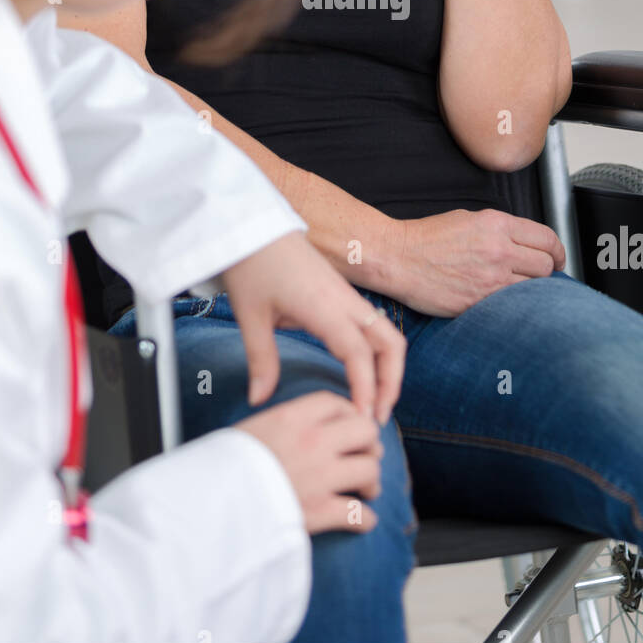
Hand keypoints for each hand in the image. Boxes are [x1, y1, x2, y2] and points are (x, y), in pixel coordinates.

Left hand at [219, 232, 404, 423]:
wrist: (253, 224)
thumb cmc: (252, 265)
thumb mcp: (251, 315)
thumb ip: (261, 360)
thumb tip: (260, 400)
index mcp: (324, 307)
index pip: (359, 354)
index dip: (366, 388)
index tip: (363, 418)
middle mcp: (344, 301)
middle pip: (390, 343)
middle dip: (392, 382)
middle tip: (377, 418)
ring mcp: (346, 295)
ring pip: (387, 333)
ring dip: (389, 368)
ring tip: (376, 401)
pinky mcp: (341, 292)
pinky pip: (374, 324)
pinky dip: (379, 352)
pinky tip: (364, 373)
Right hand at [236, 391, 381, 534]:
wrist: (212, 504)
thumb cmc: (224, 466)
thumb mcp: (249, 430)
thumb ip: (281, 424)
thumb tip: (293, 426)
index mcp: (292, 418)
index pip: (335, 402)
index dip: (349, 411)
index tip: (349, 423)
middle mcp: (313, 442)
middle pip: (365, 431)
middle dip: (369, 443)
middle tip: (366, 455)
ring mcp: (320, 477)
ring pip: (370, 469)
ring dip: (372, 481)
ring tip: (368, 489)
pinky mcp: (320, 512)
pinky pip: (359, 513)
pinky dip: (365, 519)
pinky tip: (363, 520)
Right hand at [392, 208, 565, 317]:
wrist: (399, 258)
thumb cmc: (427, 238)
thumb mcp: (469, 219)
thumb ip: (500, 230)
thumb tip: (523, 243)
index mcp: (497, 225)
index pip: (547, 239)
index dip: (558, 251)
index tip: (557, 258)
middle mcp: (499, 250)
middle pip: (546, 266)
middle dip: (546, 270)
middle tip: (538, 275)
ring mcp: (490, 278)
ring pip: (533, 289)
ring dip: (529, 290)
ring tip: (516, 288)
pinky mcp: (479, 302)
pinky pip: (510, 306)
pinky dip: (511, 305)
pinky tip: (501, 301)